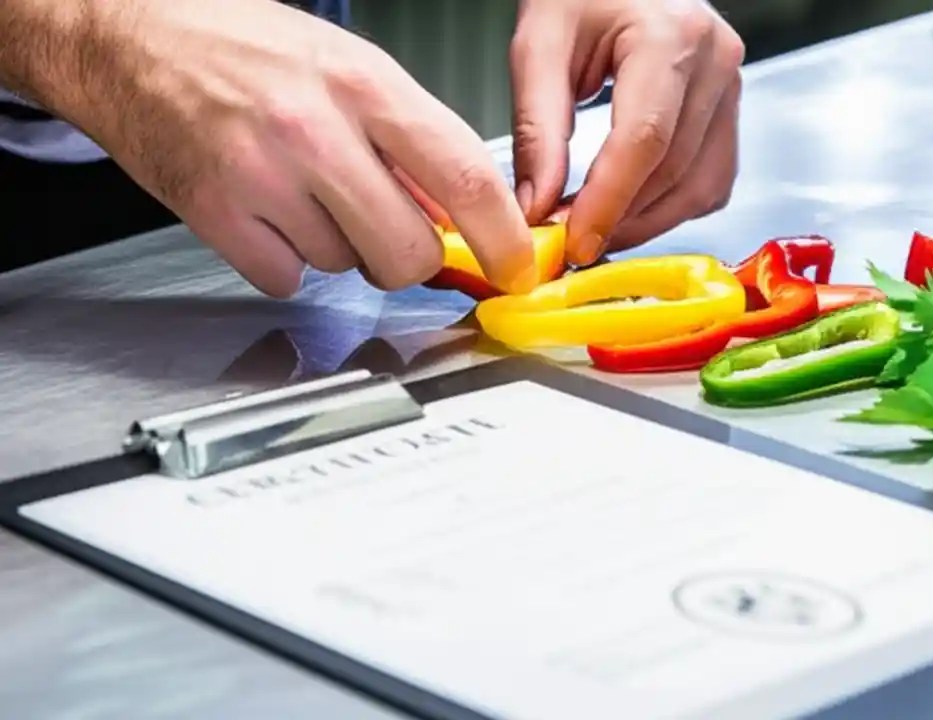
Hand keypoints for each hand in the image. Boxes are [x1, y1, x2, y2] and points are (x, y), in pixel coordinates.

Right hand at [53, 0, 535, 296]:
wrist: (130, 33)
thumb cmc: (245, 46)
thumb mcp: (350, 67)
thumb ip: (411, 140)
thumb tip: (465, 215)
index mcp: (363, 84)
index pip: (463, 177)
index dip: (503, 237)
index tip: (516, 266)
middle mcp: (314, 129)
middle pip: (409, 251)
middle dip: (410, 257)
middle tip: (388, 229)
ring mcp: (260, 175)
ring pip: (345, 268)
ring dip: (338, 247)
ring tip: (303, 190)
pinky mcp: (212, 213)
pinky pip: (286, 279)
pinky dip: (285, 261)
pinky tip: (266, 210)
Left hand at [510, 0, 744, 265]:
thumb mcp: (540, 43)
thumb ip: (537, 128)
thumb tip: (536, 208)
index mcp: (670, 33)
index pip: (645, 139)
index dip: (609, 202)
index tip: (575, 243)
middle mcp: (715, 60)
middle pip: (673, 170)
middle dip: (619, 219)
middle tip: (569, 244)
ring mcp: (731, 86)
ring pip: (699, 186)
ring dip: (646, 222)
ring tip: (594, 231)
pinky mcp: (729, 110)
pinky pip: (710, 180)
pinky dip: (670, 207)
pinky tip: (629, 210)